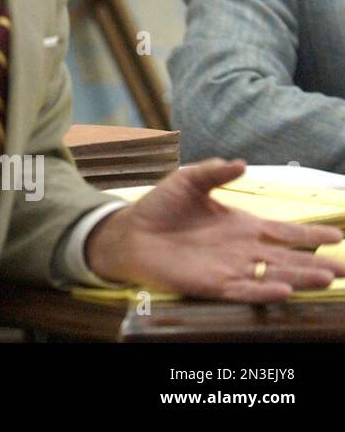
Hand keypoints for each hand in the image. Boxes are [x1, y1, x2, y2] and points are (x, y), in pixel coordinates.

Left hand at [85, 158, 344, 302]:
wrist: (130, 232)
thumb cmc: (161, 207)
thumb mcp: (188, 181)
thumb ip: (213, 173)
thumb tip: (240, 163)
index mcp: (242, 225)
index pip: (283, 232)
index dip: (309, 234)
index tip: (337, 236)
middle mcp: (243, 249)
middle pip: (287, 258)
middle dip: (317, 263)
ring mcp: (230, 268)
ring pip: (273, 276)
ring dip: (299, 278)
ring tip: (326, 278)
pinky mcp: (213, 284)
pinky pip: (243, 291)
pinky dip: (263, 292)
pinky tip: (283, 291)